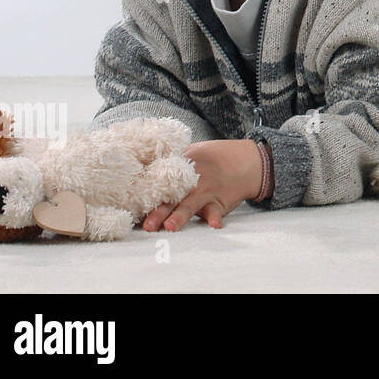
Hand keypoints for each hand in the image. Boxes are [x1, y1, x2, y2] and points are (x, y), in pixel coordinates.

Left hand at [142, 139, 264, 232]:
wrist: (247, 161)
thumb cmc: (215, 158)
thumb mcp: (193, 152)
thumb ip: (171, 161)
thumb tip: (141, 166)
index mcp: (181, 168)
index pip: (159, 181)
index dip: (145, 192)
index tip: (131, 202)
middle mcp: (191, 181)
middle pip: (171, 198)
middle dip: (158, 211)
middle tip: (146, 224)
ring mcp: (206, 192)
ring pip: (190, 206)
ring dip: (181, 216)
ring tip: (170, 226)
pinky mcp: (219, 202)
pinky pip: (216, 210)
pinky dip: (215, 217)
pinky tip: (214, 224)